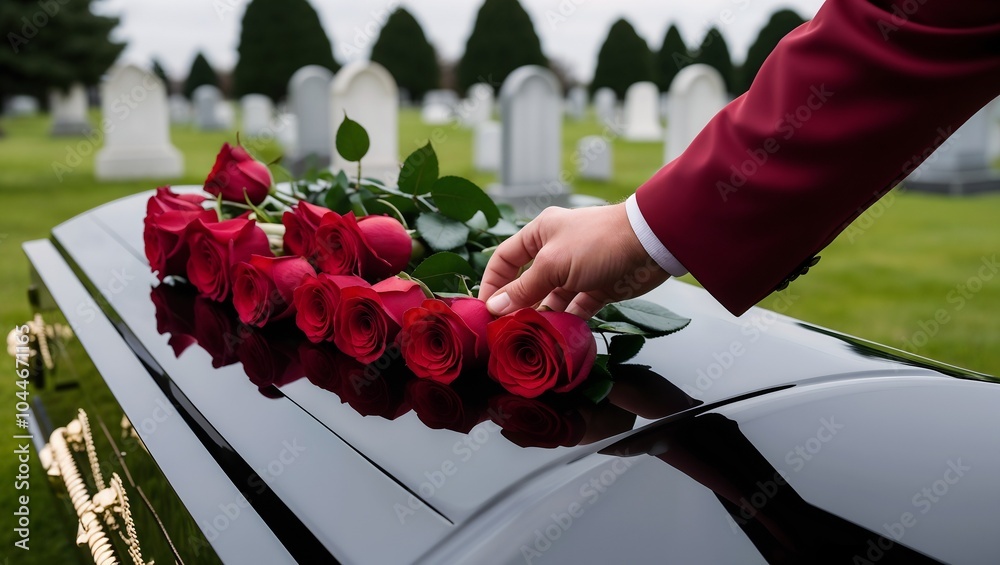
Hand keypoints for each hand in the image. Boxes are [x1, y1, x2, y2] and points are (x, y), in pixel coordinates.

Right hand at [478, 203, 669, 318]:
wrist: (650, 244)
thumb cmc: (597, 243)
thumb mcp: (553, 264)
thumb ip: (523, 289)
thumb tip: (494, 308)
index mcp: (540, 233)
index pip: (505, 259)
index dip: (492, 283)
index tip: (484, 310)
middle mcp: (556, 251)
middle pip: (527, 282)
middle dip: (518, 306)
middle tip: (506, 331)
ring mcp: (577, 271)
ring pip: (551, 298)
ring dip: (542, 317)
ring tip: (531, 338)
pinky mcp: (597, 288)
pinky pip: (575, 308)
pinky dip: (567, 321)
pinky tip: (558, 337)